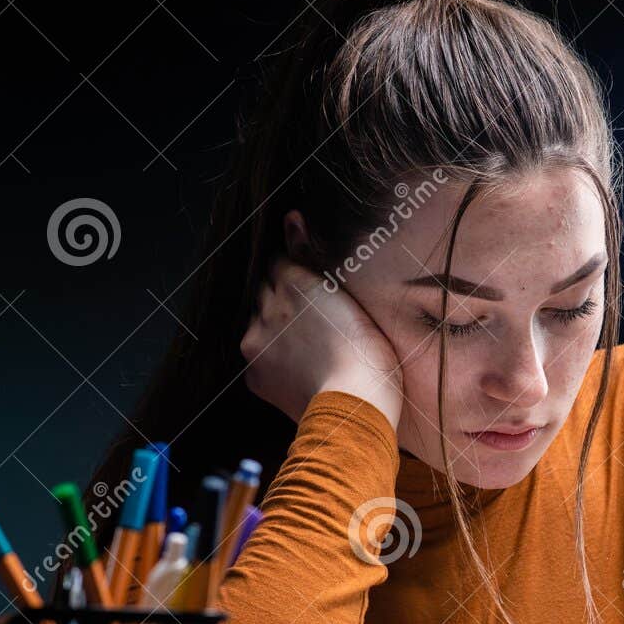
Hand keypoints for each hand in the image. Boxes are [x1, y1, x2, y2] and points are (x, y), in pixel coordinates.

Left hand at [240, 258, 402, 429]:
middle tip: (314, 319)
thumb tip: (290, 216)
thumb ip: (309, 253)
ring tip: (309, 348)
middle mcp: (267, 308)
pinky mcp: (255, 375)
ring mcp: (257, 343)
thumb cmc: (368, 353)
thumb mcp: (350, 295)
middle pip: (266, 292)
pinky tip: (300, 369)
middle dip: (282, 300)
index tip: (314, 290)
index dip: (297, 275)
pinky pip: (259, 358)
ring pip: (260, 324)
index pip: (279, 263)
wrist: (356, 407)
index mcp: (294, 283)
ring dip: (275, 329)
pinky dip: (273, 360)